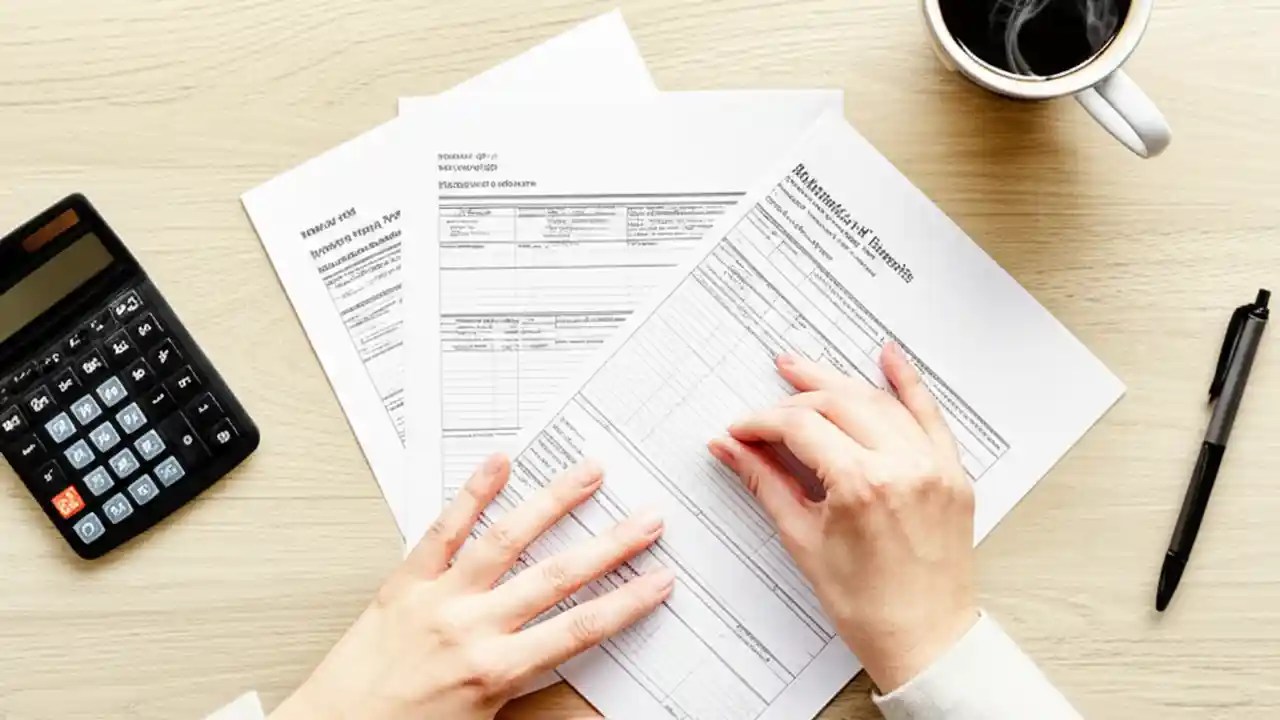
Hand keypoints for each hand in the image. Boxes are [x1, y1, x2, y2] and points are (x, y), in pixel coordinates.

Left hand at [271, 455, 671, 719]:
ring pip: (508, 540)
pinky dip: (473, 493)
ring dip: (554, 503)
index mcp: (496, 670)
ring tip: (588, 474)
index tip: (660, 581)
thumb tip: (564, 650)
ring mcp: (440, 597)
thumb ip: (523, 679)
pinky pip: (444, 529)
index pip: (580, 629)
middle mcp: (472, 627)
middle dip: (610, 546)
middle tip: (647, 520)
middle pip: (557, 577)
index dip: (627, 603)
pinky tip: (499, 462)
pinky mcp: (407, 580)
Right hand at [708, 342, 976, 692]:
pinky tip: (887, 356)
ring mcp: (932, 465)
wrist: (926, 639)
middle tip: (770, 392)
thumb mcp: (803, 540)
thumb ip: (766, 483)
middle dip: (797, 396)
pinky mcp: (951, 472)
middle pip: (839, 403)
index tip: (742, 429)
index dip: (763, 422)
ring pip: (879, 401)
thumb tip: (732, 449)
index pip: (801, 428)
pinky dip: (908, 383)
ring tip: (807, 372)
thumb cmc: (866, 606)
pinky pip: (930, 414)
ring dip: (840, 382)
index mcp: (862, 485)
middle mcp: (902, 465)